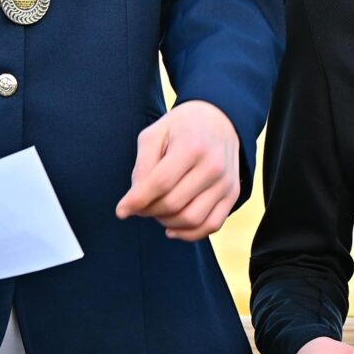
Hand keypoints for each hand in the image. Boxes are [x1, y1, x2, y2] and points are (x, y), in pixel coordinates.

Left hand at [116, 100, 240, 239]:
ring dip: (166, 222)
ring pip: (191, 219)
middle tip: (139, 205)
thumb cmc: (182, 127)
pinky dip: (189, 234)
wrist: (220, 120)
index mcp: (192, 146)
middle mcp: (213, 166)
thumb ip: (142, 166)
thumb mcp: (154, 134)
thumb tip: (133, 200)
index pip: (160, 183)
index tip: (121, 210)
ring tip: (156, 211)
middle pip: (173, 204)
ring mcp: (225, 182)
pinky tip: (172, 228)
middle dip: (149, 211)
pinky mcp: (232, 194)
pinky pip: (211, 225)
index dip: (137, 201)